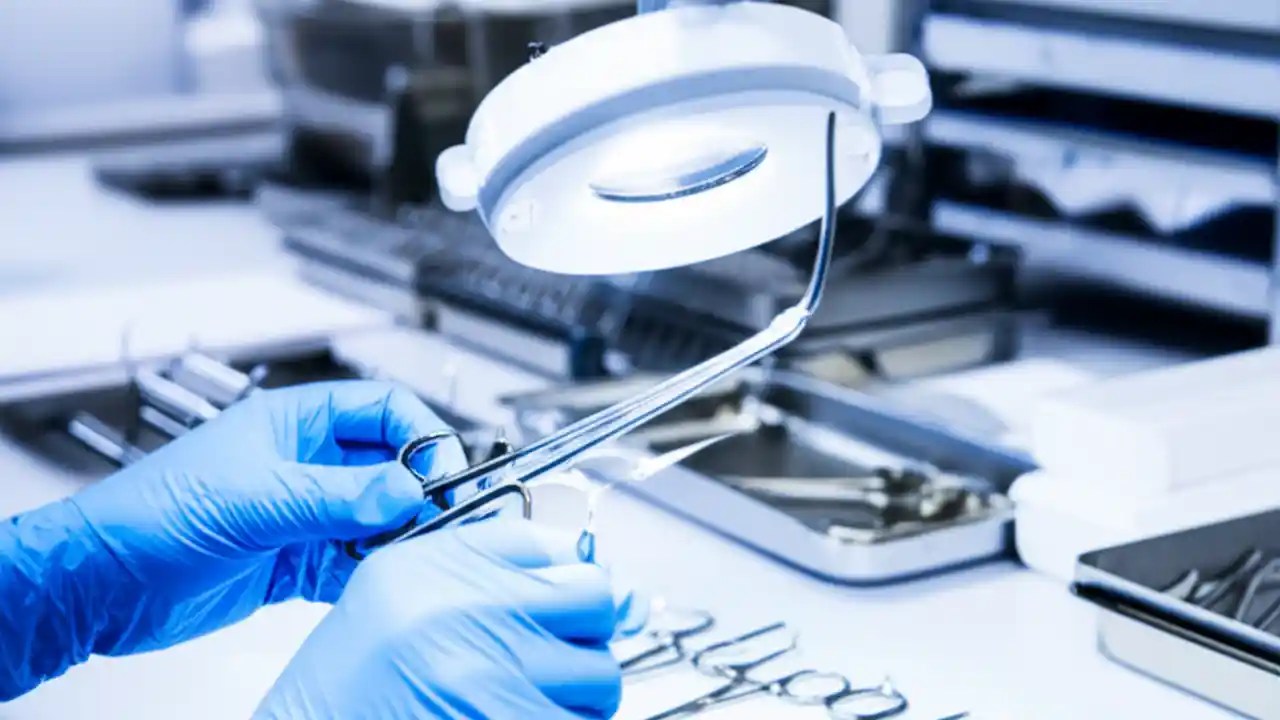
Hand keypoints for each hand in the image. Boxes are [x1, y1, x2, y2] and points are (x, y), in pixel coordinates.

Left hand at [72, 381, 461, 653]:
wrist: (101, 586)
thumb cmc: (152, 515)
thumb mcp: (256, 497)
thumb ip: (338, 495)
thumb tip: (407, 490)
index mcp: (294, 423)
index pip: (381, 409)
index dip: (420, 434)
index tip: (444, 468)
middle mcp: (305, 463)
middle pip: (387, 465)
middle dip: (419, 490)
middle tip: (443, 518)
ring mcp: (302, 514)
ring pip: (376, 517)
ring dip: (399, 536)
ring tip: (415, 553)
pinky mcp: (294, 563)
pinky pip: (352, 562)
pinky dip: (372, 572)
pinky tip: (380, 581)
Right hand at [257, 519, 631, 719]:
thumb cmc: (348, 684)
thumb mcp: (395, 594)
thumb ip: (487, 566)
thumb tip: (603, 575)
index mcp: (437, 565)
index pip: (553, 540)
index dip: (564, 573)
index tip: (556, 597)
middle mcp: (470, 609)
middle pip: (595, 596)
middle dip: (581, 630)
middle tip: (543, 654)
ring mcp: (497, 672)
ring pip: (601, 671)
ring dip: (576, 691)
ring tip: (519, 697)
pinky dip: (563, 719)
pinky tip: (520, 715)